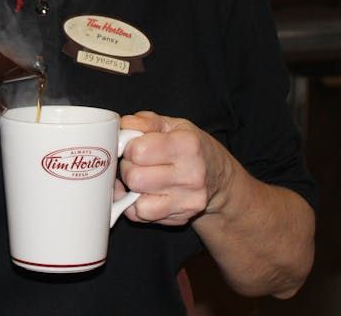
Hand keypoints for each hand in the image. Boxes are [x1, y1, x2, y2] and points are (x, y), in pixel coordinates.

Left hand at [115, 111, 234, 226]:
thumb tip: (121, 127)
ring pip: (136, 201)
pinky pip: (141, 216)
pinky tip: (145, 194)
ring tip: (143, 178)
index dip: (130, 147)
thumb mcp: (172, 125)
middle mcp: (191, 175)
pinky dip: (135, 206)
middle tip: (138, 164)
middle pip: (134, 177)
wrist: (218, 177)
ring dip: (133, 189)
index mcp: (187, 145)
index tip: (136, 146)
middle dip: (129, 168)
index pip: (138, 151)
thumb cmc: (191, 147)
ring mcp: (187, 200)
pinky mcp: (181, 218)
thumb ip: (144, 122)